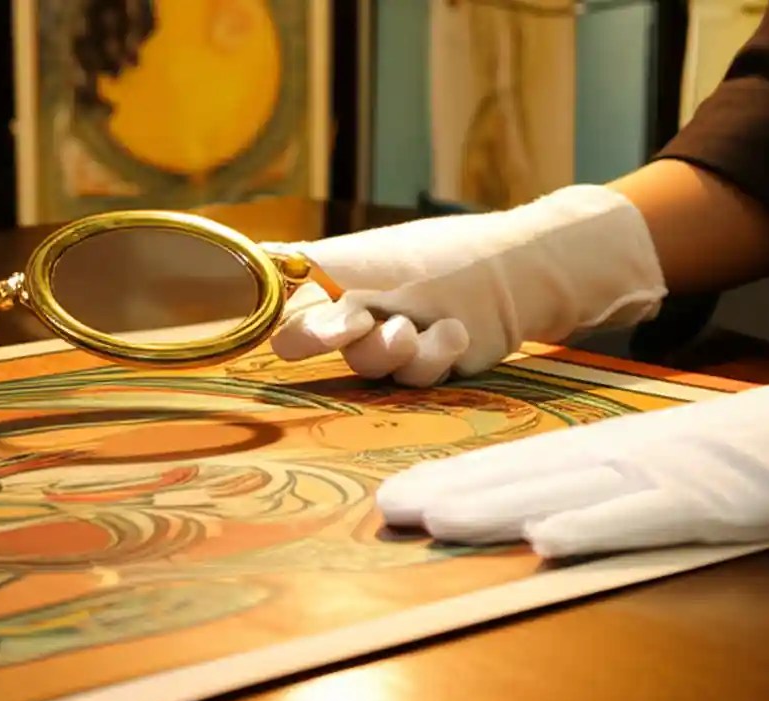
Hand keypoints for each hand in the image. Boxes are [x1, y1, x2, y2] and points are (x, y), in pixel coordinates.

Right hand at [266, 185, 667, 385]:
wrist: (515, 266)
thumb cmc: (434, 254)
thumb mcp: (365, 253)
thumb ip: (306, 258)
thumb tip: (254, 255)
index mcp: (337, 294)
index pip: (294, 322)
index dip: (295, 331)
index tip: (297, 326)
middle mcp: (359, 325)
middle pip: (329, 351)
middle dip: (334, 338)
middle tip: (351, 325)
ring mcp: (395, 349)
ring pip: (372, 368)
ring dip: (389, 348)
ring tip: (412, 328)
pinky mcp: (431, 370)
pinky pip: (417, 378)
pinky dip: (433, 354)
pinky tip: (452, 331)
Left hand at [375, 384, 768, 557]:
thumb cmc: (720, 449)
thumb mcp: (645, 456)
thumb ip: (589, 475)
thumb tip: (529, 503)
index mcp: (596, 448)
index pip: (509, 464)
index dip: (451, 478)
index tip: (394, 493)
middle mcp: (611, 456)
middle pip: (519, 476)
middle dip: (450, 491)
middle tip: (390, 507)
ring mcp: (652, 475)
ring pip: (560, 493)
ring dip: (494, 506)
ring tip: (437, 519)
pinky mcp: (697, 501)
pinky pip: (637, 518)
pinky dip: (590, 527)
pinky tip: (543, 540)